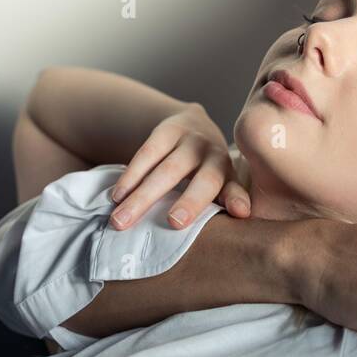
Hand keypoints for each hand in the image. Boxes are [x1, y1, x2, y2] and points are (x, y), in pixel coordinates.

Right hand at [108, 103, 251, 229]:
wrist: (192, 122)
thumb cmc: (205, 169)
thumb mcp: (218, 183)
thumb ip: (219, 204)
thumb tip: (223, 234)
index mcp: (229, 174)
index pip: (234, 188)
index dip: (236, 199)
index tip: (240, 212)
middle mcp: (214, 156)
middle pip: (204, 181)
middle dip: (191, 202)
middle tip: (174, 223)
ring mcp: (191, 141)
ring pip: (168, 170)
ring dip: (143, 197)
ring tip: (120, 221)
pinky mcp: (167, 131)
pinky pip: (147, 154)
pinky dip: (130, 176)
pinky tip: (117, 195)